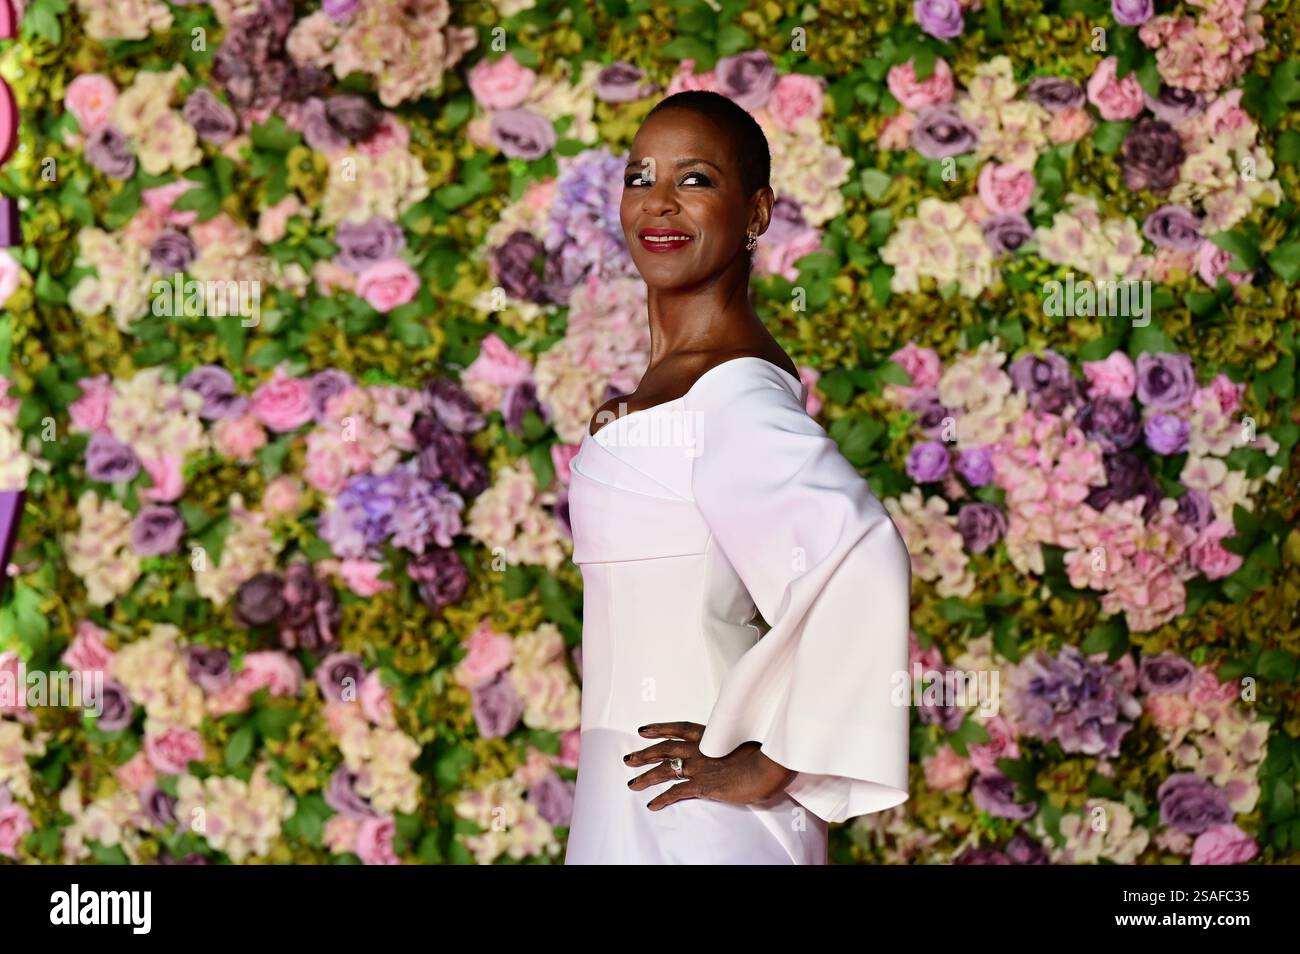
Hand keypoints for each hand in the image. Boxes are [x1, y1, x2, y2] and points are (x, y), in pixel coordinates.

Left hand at [624, 721, 796, 811]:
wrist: (769, 764)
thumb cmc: (764, 752)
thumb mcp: (745, 740)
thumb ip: (731, 743)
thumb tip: (733, 749)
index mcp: (709, 734)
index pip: (678, 728)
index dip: (659, 728)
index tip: (643, 730)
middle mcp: (700, 748)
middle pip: (664, 748)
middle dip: (644, 754)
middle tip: (629, 759)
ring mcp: (699, 766)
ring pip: (664, 770)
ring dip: (645, 777)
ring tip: (632, 783)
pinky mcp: (703, 785)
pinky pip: (676, 792)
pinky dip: (662, 799)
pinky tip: (652, 805)